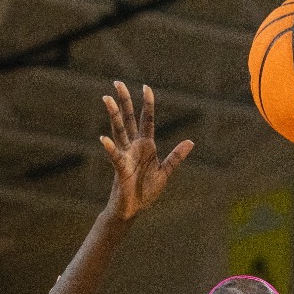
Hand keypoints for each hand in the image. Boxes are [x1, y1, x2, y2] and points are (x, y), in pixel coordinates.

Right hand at [101, 83, 192, 220]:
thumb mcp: (165, 172)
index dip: (147, 104)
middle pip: (128, 119)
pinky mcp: (121, 169)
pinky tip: (103, 139)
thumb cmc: (146, 191)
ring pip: (119, 131)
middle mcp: (134, 147)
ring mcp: (125, 156)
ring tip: (107, 99)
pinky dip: (110, 147)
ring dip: (114, 115)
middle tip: (117, 83)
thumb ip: (176, 156)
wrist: (133, 210)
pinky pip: (115, 156)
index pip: (146, 120)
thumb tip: (191, 141)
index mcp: (146, 146)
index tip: (146, 87)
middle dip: (124, 101)